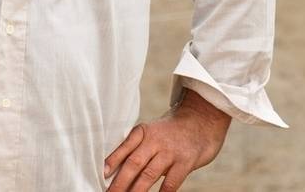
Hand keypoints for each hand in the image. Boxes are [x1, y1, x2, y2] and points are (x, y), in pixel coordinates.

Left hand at [104, 88, 231, 191]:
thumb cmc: (171, 132)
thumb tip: (116, 173)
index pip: (124, 147)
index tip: (101, 174)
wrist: (202, 119)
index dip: (112, 161)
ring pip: (149, 174)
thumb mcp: (153, 133)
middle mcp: (155, 140)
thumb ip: (138, 150)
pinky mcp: (185, 162)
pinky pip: (171, 182)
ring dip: (136, 191)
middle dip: (119, 182)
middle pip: (133, 163)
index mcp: (143, 132)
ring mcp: (170, 151)